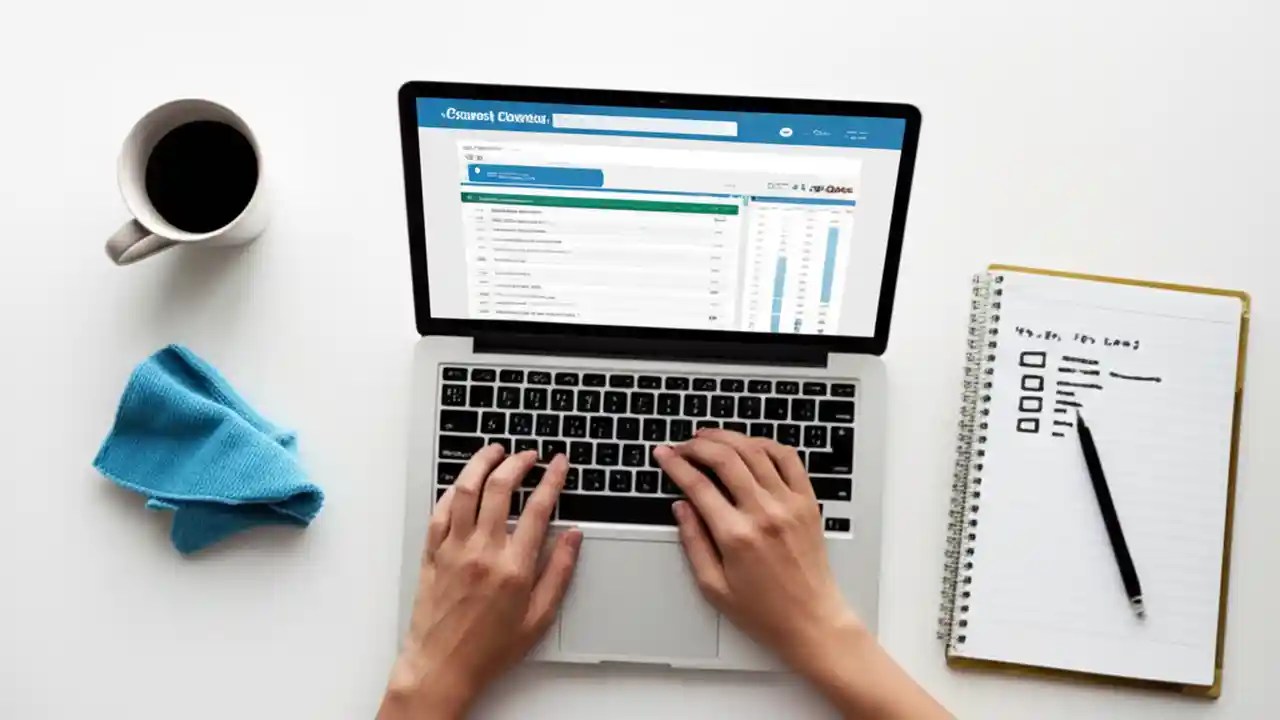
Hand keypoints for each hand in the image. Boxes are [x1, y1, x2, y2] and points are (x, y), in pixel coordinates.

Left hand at [379, 447, 581, 719]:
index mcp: (514, 567)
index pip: (538, 508)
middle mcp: (482, 551)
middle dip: (518, 462)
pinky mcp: (432, 554)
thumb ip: (559, 573)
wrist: (442, 667)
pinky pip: (440, 511)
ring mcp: (453, 549)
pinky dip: (453, 490)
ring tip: (495, 452)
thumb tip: (573, 538)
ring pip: (466, 490)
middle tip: (528, 454)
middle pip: (500, 488)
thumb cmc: (489, 649)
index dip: (552, 479)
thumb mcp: (539, 618)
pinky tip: (463, 484)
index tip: (558, 463)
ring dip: (482, 463)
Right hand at [654, 430, 855, 674]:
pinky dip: (766, 444)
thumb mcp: (713, 586)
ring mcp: (789, 504)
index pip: (697, 485)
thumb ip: (693, 542)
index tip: (664, 455)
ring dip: (728, 437)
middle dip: (698, 445)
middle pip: (725, 458)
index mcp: (736, 536)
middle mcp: (764, 514)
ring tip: (710, 437)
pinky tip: (750, 444)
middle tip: (683, 445)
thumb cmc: (764, 611)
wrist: (811, 621)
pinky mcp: (807, 503)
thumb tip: (681, 508)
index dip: (675, 464)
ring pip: (755, 451)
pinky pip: (788, 459)